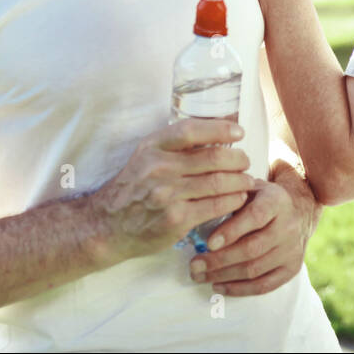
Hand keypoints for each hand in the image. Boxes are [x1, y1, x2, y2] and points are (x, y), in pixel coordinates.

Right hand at [91, 119, 254, 262]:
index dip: (220, 128)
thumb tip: (216, 132)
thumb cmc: (132, 188)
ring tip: (247, 181)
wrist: (106, 225)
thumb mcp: (145, 157)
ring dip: (240, 181)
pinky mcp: (176, 219)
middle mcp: (159, 168)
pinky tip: (238, 199)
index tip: (239, 131)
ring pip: (218, 182)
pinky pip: (215, 206)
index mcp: (152, 147)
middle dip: (238, 158)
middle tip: (246, 161)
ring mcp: (167, 194)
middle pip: (213, 157)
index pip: (192, 130)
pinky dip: (233, 201)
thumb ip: (174, 146)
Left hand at [187, 176, 313, 295]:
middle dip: (219, 260)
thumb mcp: (249, 188)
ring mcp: (292, 250)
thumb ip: (229, 198)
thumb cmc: (262, 199)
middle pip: (253, 248)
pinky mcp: (291, 269)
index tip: (208, 243)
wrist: (297, 211)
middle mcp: (288, 226)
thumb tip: (200, 215)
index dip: (232, 231)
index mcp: (277, 201)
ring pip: (255, 269)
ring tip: (200, 276)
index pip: (255, 217)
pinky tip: (219, 286)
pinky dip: (239, 289)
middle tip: (194, 265)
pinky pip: (264, 285)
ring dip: (224, 276)